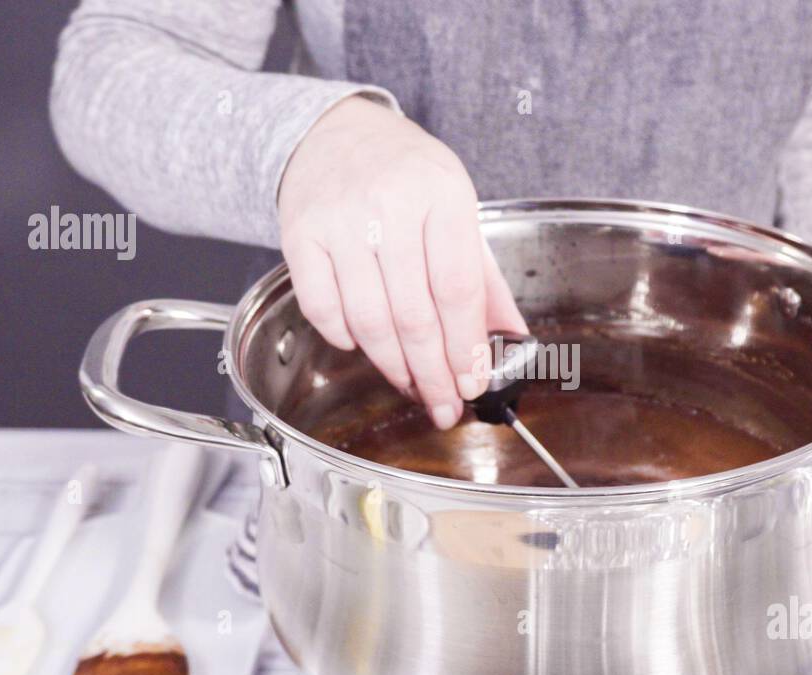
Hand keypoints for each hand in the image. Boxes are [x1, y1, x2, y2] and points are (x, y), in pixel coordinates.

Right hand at [277, 96, 526, 428]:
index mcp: (441, 194)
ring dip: (394, 367)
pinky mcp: (300, 236)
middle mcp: (389, 205)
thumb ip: (484, 275)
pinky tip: (364, 347)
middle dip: (433, 373)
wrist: (333, 131)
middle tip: (445, 405)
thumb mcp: (457, 206)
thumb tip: (511, 337)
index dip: (466, 346)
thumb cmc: (405, 173)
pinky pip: (323, 309)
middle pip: (414, 314)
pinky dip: (345, 339)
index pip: (457, 288)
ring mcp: (340, 221)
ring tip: (413, 386)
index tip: (473, 382)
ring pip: (369, 320)